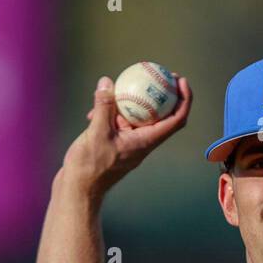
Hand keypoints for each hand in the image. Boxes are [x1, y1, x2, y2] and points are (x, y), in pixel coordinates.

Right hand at [61, 73, 192, 197]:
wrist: (79, 189)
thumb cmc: (90, 167)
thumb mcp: (96, 133)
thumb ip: (103, 107)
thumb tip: (107, 82)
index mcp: (147, 142)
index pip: (176, 120)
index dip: (184, 99)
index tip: (179, 80)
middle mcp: (143, 142)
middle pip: (163, 115)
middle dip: (165, 93)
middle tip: (159, 73)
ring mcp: (130, 143)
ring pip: (139, 117)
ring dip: (131, 100)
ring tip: (118, 85)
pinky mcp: (117, 144)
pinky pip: (121, 122)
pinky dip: (113, 112)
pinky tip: (96, 105)